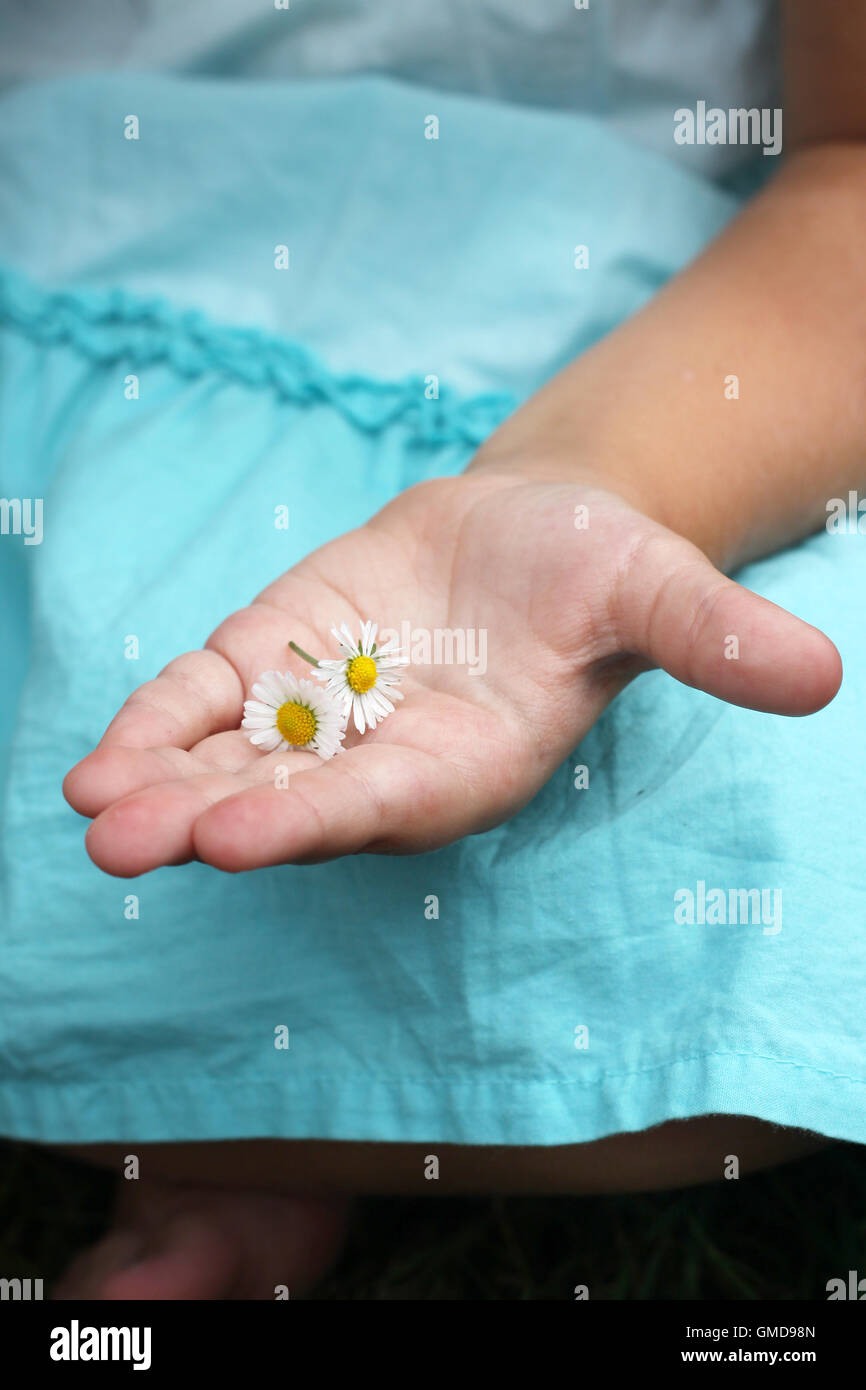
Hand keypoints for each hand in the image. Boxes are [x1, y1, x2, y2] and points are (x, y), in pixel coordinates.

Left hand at [64, 470, 840, 874]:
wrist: (537, 534)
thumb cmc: (604, 569)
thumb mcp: (658, 587)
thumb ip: (715, 638)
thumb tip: (820, 678)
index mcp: (474, 761)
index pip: (390, 803)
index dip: (316, 819)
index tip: (232, 838)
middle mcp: (389, 760)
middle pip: (293, 801)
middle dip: (212, 819)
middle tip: (130, 842)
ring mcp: (325, 716)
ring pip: (235, 761)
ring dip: (162, 781)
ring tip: (92, 806)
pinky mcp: (284, 658)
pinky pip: (215, 700)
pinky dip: (162, 722)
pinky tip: (101, 756)